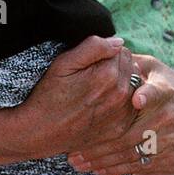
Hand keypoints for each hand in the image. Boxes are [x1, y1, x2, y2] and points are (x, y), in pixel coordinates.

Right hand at [17, 36, 139, 158]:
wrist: (40, 132)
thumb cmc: (49, 95)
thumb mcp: (64, 62)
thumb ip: (94, 46)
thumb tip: (118, 42)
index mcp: (108, 75)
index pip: (121, 50)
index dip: (105, 54)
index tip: (90, 65)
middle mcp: (120, 94)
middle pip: (129, 66)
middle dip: (115, 67)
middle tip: (92, 79)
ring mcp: (122, 113)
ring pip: (133, 85)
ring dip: (120, 84)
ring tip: (96, 92)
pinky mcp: (121, 128)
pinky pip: (131, 106)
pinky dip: (121, 103)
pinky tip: (102, 106)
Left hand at [66, 55, 173, 174]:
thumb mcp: (160, 70)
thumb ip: (134, 64)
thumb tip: (108, 52)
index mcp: (166, 92)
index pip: (158, 93)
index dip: (149, 94)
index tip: (138, 98)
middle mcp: (170, 118)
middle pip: (129, 135)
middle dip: (99, 145)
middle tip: (74, 150)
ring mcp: (171, 141)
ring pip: (131, 155)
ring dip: (102, 161)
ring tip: (79, 162)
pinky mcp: (171, 159)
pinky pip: (140, 168)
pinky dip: (117, 170)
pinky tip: (99, 169)